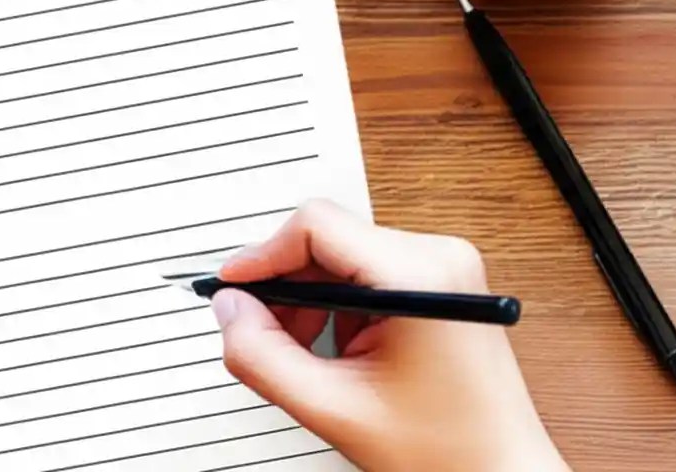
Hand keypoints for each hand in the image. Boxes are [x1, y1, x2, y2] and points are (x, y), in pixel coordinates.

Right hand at [212, 199, 569, 471]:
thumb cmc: (447, 449)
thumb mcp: (333, 408)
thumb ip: (263, 357)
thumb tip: (229, 311)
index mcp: (420, 274)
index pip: (316, 226)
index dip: (262, 256)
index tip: (232, 288)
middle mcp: (438, 256)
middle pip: (327, 240)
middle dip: (285, 288)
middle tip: (262, 335)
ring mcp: (444, 268)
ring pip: (342, 258)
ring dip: (309, 302)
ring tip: (307, 358)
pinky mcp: (441, 284)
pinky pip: (365, 275)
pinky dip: (337, 309)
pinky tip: (339, 354)